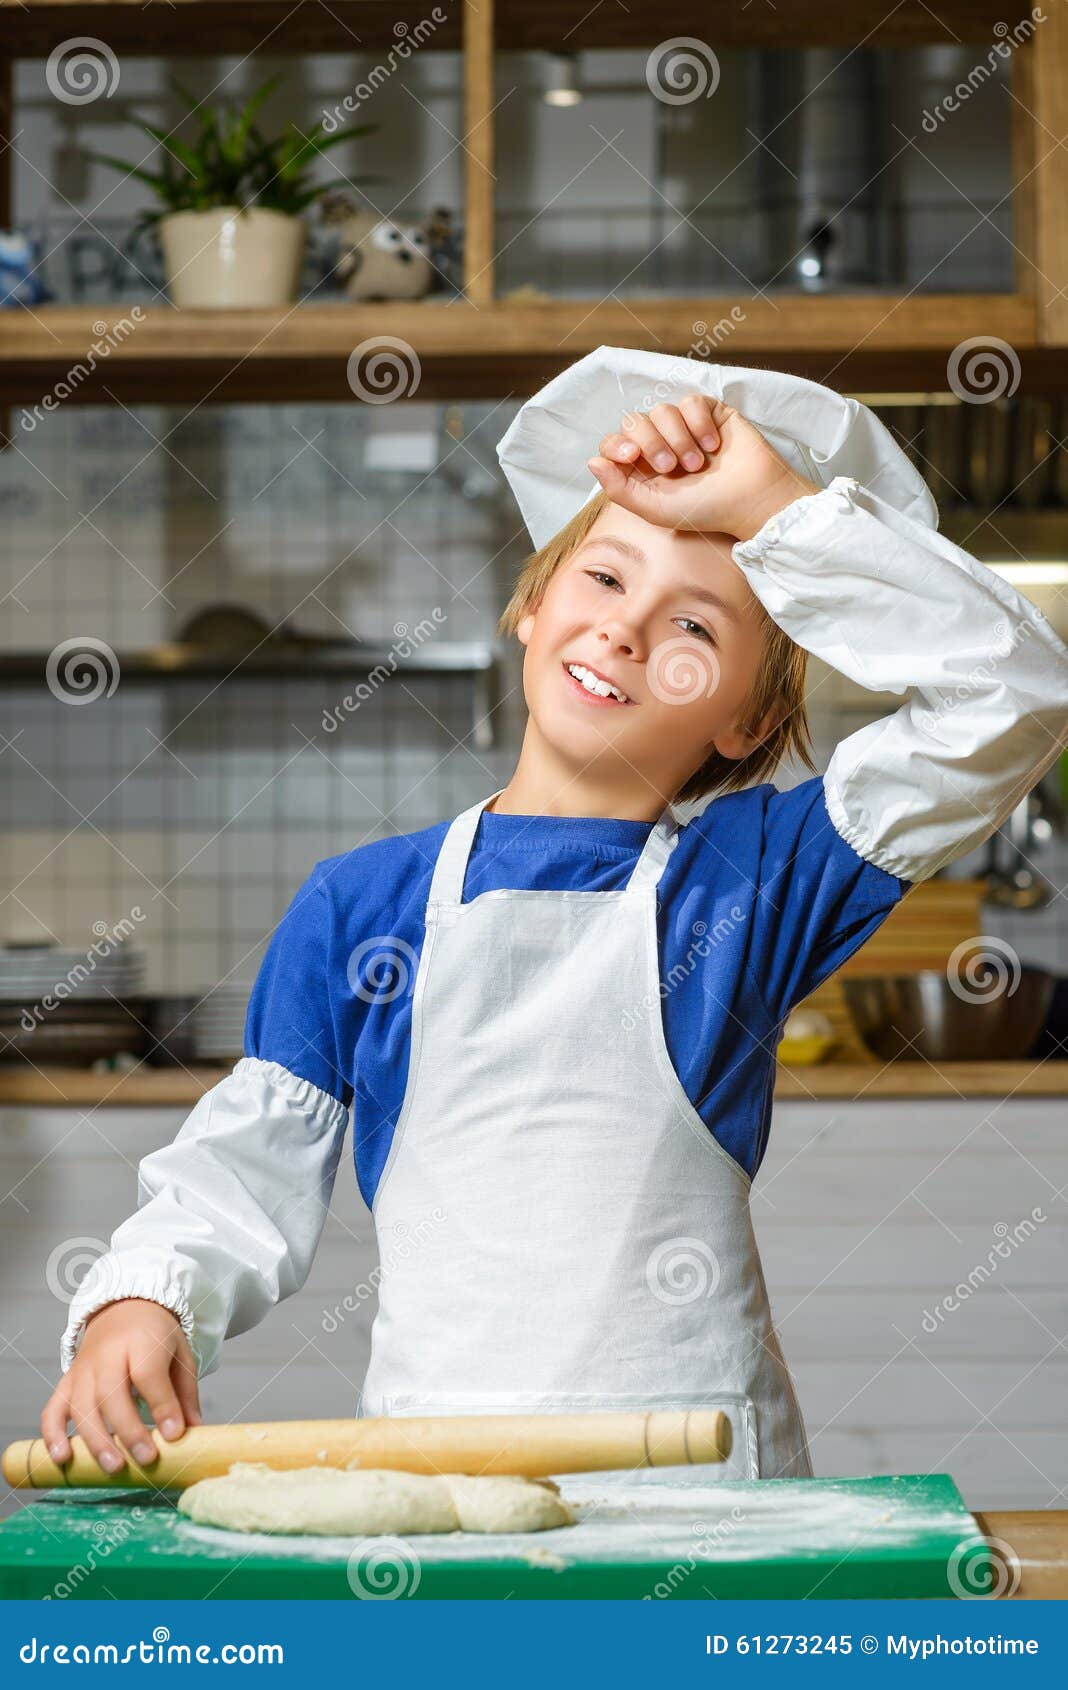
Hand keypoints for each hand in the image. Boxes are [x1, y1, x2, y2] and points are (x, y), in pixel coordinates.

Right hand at [41, 1298, 202, 1475]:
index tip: (174, 1435)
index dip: (161, 1406)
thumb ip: (185, 1393)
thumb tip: (194, 1432)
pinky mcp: (67, 1382)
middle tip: (147, 1459)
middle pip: (112, 1393)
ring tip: (114, 1467)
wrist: (124, 1307)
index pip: (148, 1374)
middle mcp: (107, 1353)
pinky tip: (63, 1458)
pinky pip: (53, 1409)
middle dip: (129, 1430)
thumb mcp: (179, 1354)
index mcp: (141, 1340)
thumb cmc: (156, 1336)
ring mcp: (83, 1369)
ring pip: (82, 1406)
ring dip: (96, 1440)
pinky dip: (53, 1434)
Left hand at [586, 395, 821, 542]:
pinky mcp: (708, 412)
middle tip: (673, 468)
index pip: (614, 444)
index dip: (616, 444)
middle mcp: (659, 444)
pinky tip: (713, 445)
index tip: (631, 456)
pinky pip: (690, 402)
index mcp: (642, 468)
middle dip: (651, 442)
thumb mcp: (655, 508)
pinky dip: (698, 423)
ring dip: (678, 438)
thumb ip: (619, 489)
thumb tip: (592, 461)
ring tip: (697, 464)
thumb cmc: (705, 509)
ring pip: (662, 410)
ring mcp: (683, 426)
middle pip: (634, 421)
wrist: (751, 498)